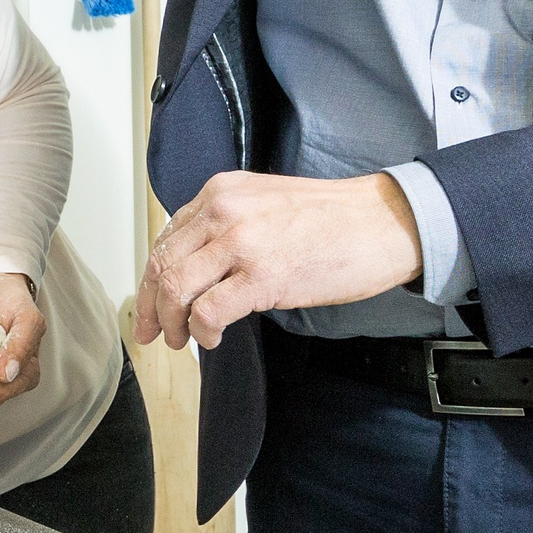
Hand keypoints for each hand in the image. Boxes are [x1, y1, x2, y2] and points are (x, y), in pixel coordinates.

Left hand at [132, 173, 423, 349]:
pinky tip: (213, 339)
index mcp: (221, 192)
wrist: (383, 221)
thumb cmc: (334, 218)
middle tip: (153, 333)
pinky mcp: (262, 276)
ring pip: (176, 289)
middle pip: (163, 266)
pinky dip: (202, 332)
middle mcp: (223, 212)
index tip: (149, 304)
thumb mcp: (266, 203)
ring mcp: (241, 243)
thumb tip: (199, 265)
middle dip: (151, 307)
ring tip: (183, 340)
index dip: (151, 278)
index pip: (167, 239)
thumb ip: (228, 224)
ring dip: (173, 323)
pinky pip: (208, 312)